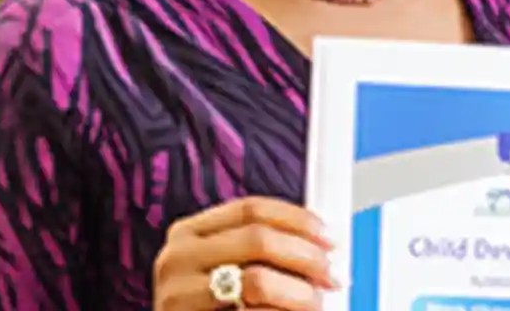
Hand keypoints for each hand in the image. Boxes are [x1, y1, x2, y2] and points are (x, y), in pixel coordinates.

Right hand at [153, 197, 336, 310]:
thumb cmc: (208, 308)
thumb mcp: (220, 268)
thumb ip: (255, 249)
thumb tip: (316, 241)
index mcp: (188, 233)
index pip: (250, 208)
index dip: (296, 219)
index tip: (328, 237)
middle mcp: (178, 258)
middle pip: (257, 239)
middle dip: (305, 255)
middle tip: (331, 274)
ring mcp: (179, 295)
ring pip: (256, 281)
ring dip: (298, 293)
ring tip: (315, 303)